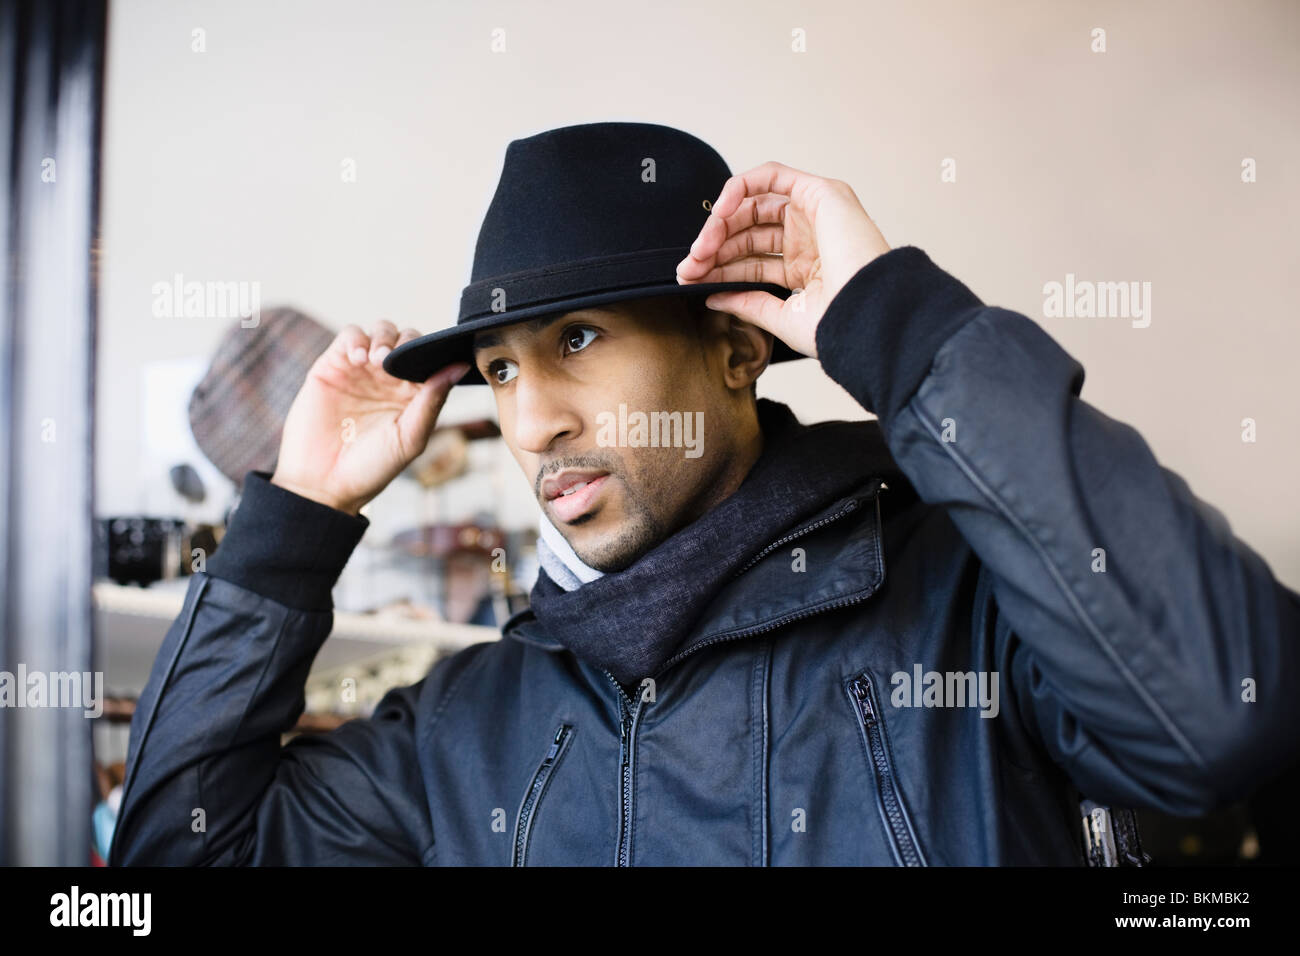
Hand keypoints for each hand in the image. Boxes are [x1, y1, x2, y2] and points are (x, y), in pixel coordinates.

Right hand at [270, 321, 467, 514]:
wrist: (323, 484)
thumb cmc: (372, 468)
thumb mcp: (410, 437)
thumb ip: (433, 400)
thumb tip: (460, 366)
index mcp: (413, 395)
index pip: (429, 358)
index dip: (433, 352)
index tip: (433, 357)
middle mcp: (389, 379)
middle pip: (405, 339)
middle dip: (406, 341)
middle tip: (395, 360)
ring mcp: (361, 370)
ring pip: (380, 331)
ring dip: (384, 337)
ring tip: (377, 359)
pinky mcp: (333, 366)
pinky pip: (349, 336)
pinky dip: (356, 339)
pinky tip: (358, 359)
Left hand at [675, 161, 890, 358]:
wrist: (870, 317)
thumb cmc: (840, 325)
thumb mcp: (782, 316)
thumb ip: (748, 302)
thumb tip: (713, 297)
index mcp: (805, 268)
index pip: (751, 260)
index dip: (718, 267)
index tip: (691, 279)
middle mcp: (809, 238)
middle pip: (748, 232)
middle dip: (714, 247)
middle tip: (689, 265)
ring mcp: (815, 214)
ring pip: (754, 206)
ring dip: (721, 223)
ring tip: (700, 248)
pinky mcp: (820, 193)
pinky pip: (771, 176)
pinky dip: (740, 187)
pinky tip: (719, 213)